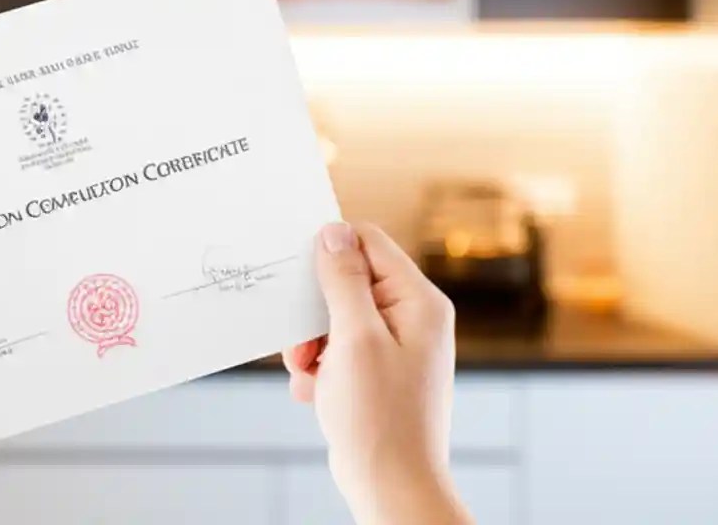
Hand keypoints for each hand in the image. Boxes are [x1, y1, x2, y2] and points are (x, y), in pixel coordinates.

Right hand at [283, 222, 471, 524]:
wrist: (391, 485)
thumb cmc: (380, 419)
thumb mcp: (355, 339)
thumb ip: (343, 281)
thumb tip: (333, 231)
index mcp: (418, 301)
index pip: (368, 242)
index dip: (329, 253)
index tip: (299, 281)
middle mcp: (412, 317)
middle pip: (348, 281)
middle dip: (315, 311)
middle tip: (302, 344)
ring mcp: (396, 345)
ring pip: (336, 317)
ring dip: (312, 343)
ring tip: (308, 373)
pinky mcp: (378, 370)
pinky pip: (338, 348)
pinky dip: (320, 366)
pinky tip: (316, 392)